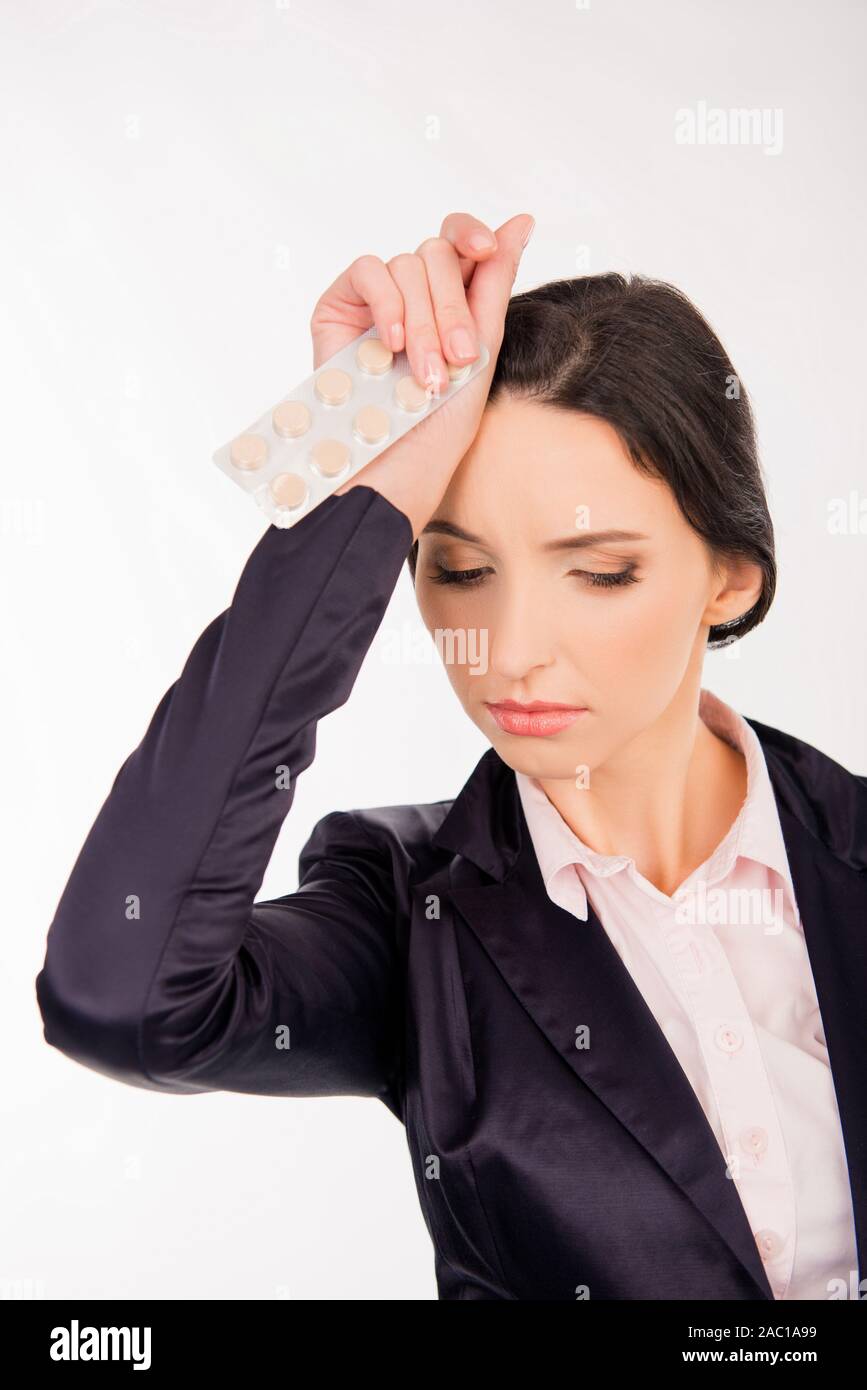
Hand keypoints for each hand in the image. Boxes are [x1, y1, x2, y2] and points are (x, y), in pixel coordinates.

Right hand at [309, 210, 534, 539]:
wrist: (396, 467)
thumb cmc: (438, 426)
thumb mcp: (481, 351)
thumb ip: (495, 283)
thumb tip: (522, 221)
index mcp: (450, 302)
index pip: (461, 243)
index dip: (474, 236)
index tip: (489, 251)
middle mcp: (413, 296)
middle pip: (439, 254)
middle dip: (453, 308)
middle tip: (459, 359)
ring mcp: (375, 300)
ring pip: (408, 264)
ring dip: (424, 321)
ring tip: (425, 375)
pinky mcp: (339, 307)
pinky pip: (368, 271)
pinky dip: (387, 302)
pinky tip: (392, 343)